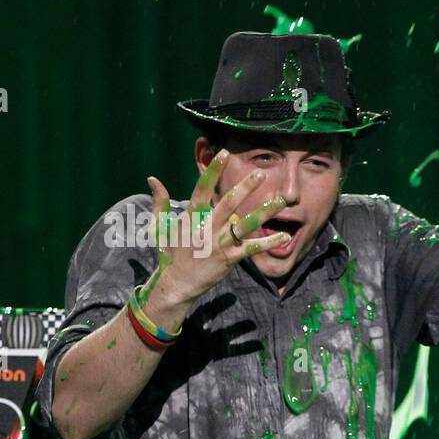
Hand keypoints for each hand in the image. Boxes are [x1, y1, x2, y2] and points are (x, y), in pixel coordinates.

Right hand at [143, 150, 290, 307]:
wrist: (177, 284)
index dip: (213, 170)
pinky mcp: (230, 259)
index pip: (202, 189)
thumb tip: (152, 179)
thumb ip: (160, 202)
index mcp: (190, 218)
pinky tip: (285, 236)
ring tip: (280, 201)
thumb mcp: (160, 227)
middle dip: (245, 188)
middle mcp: (206, 229)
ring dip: (264, 212)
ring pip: (245, 225)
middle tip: (261, 174)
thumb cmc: (170, 254)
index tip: (224, 153)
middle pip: (228, 204)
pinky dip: (269, 242)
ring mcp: (219, 244)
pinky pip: (252, 248)